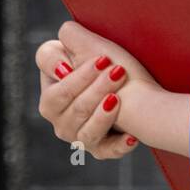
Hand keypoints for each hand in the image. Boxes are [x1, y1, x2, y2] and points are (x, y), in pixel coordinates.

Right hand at [34, 21, 157, 159]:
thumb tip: (63, 62)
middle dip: (96, 90)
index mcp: (51, 95)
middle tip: (117, 72)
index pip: (55, 93)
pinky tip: (131, 136)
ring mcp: (79, 136)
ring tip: (118, 98)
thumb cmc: (110, 64)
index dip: (77, 78)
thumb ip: (68, 38)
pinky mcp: (101, 149)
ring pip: (87, 131)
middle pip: (73, 110)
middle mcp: (60, 120)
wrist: (138, 86)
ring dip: (103, 115)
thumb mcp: (89, 44)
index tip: (101, 61)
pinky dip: (118, 145)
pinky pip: (106, 151)